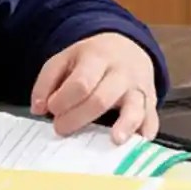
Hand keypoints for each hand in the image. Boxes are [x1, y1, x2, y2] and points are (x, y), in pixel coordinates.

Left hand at [30, 32, 158, 143]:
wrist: (128, 47)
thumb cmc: (91, 59)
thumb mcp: (65, 58)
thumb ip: (47, 81)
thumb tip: (38, 108)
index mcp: (97, 57)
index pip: (81, 82)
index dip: (64, 100)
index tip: (52, 110)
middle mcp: (121, 72)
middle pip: (102, 98)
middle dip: (79, 117)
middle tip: (62, 129)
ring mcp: (139, 88)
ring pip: (134, 106)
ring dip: (126, 124)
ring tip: (115, 139)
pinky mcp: (150, 103)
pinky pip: (152, 119)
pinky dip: (147, 132)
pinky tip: (139, 142)